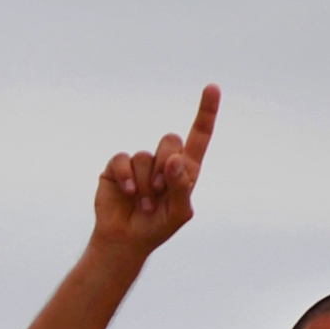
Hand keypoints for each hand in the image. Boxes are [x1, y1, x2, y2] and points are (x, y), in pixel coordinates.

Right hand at [92, 85, 217, 260]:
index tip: (212, 88)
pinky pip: (123, 160)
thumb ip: (181, 186)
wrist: (125, 241)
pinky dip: (126, 177)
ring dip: (145, 184)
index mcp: (185, 169)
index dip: (206, 112)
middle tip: (159, 192)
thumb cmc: (157, 227)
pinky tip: (128, 193)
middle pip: (170, 140)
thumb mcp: (178, 213)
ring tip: (143, 204)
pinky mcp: (117, 167)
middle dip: (165, 166)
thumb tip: (174, 159)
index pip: (199, 136)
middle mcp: (163, 161)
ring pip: (145, 156)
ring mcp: (140, 163)